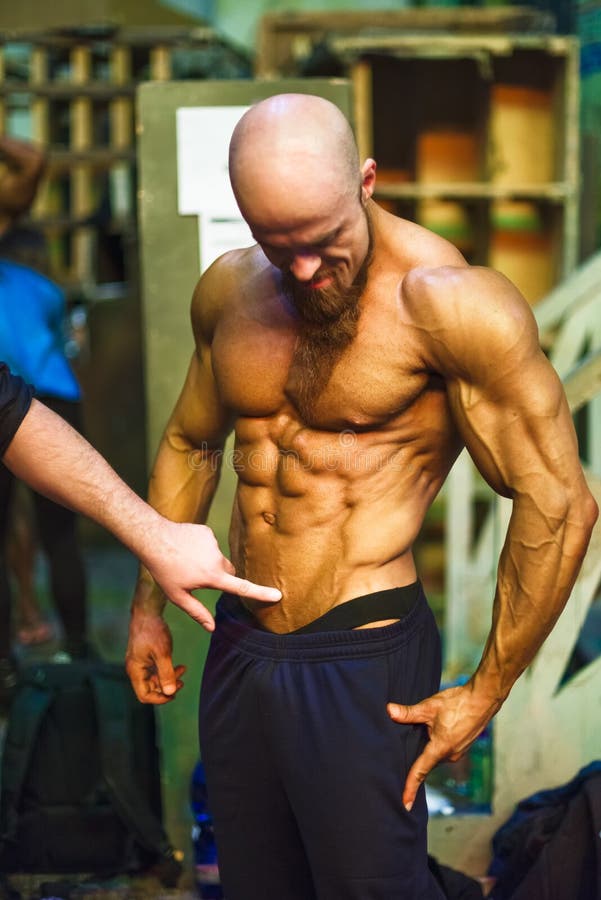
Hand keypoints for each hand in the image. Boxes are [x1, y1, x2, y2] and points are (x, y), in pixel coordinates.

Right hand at [125, 609, 184, 703]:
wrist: (147, 612)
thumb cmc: (153, 630)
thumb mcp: (162, 653)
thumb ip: (166, 673)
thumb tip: (170, 692)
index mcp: (135, 670)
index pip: (144, 695)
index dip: (160, 699)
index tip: (174, 693)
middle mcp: (135, 669)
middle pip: (150, 689)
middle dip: (166, 687)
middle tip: (182, 682)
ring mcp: (139, 663)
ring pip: (154, 680)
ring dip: (168, 678)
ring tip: (183, 671)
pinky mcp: (144, 657)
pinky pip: (155, 670)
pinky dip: (166, 670)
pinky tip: (179, 667)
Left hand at [142, 520, 280, 629]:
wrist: (154, 538)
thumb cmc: (164, 571)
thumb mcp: (178, 596)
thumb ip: (197, 612)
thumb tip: (212, 628)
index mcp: (212, 576)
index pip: (241, 587)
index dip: (260, 593)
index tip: (278, 595)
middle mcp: (217, 558)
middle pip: (228, 572)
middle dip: (220, 577)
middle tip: (199, 579)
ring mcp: (213, 543)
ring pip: (218, 558)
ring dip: (208, 562)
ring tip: (187, 561)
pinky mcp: (207, 532)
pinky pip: (210, 544)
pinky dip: (202, 548)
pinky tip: (186, 548)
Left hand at [387, 682, 500, 810]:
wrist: (482, 700)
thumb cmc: (457, 702)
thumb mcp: (429, 706)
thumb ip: (408, 712)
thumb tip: (389, 711)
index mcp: (440, 748)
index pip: (420, 771)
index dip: (410, 787)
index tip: (405, 804)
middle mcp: (450, 755)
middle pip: (426, 762)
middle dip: (415, 759)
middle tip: (399, 758)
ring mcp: (458, 752)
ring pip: (435, 755)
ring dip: (427, 749)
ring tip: (418, 737)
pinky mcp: (462, 747)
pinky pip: (444, 751)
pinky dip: (436, 745)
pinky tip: (432, 733)